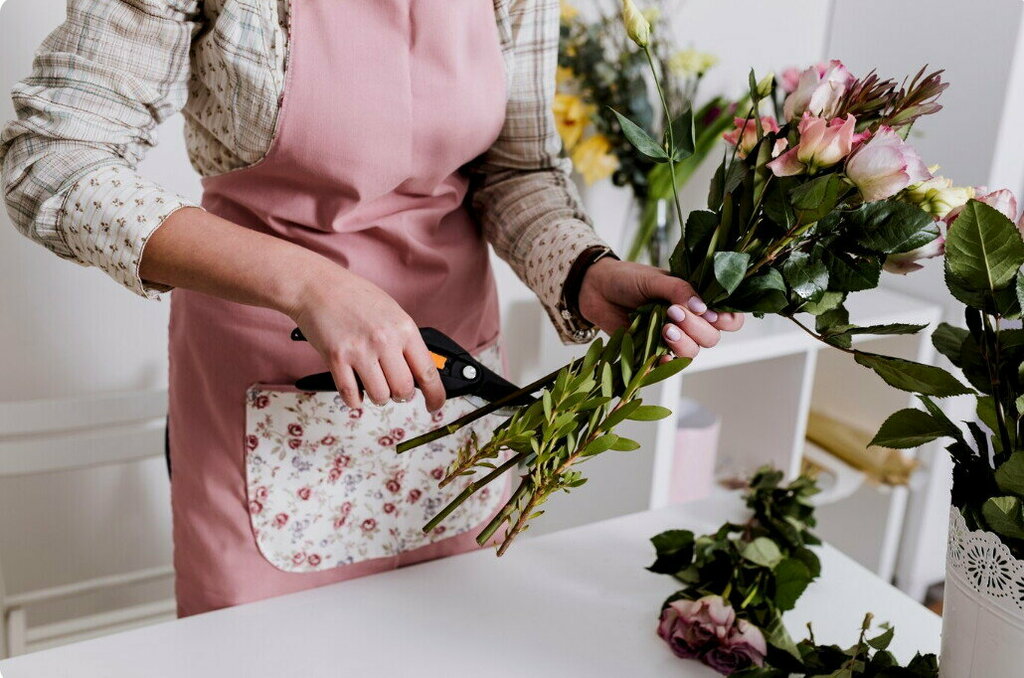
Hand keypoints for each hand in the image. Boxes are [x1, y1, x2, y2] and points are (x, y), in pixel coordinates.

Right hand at [289, 266, 445, 410]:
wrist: (318, 286)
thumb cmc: (355, 297)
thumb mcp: (393, 313)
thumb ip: (406, 341)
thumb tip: (419, 371)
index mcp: (404, 328)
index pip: (428, 372)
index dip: (435, 395)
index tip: (434, 405)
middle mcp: (384, 340)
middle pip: (404, 389)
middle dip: (402, 396)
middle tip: (395, 389)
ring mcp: (359, 351)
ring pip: (380, 396)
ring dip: (379, 397)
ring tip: (374, 385)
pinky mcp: (336, 359)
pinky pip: (351, 395)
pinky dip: (355, 400)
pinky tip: (355, 391)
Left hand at [577, 259, 743, 359]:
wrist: (594, 289)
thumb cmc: (627, 279)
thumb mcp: (655, 278)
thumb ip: (679, 290)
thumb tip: (702, 307)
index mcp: (696, 299)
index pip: (728, 316)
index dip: (727, 319)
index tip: (711, 314)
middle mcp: (689, 320)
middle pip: (712, 337)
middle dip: (697, 328)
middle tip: (673, 312)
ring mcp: (672, 337)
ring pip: (693, 352)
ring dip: (683, 343)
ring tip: (664, 328)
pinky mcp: (652, 350)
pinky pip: (668, 364)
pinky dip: (668, 362)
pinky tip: (661, 355)